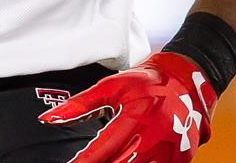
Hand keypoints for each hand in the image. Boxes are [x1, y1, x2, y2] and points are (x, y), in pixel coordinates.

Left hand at [39, 51, 217, 162]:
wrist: (187, 81)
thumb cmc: (144, 82)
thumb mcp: (111, 87)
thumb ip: (79, 105)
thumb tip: (47, 119)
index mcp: (136, 117)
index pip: (103, 149)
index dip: (85, 161)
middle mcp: (155, 136)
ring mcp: (171, 150)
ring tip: (106, 160)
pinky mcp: (182, 158)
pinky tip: (127, 160)